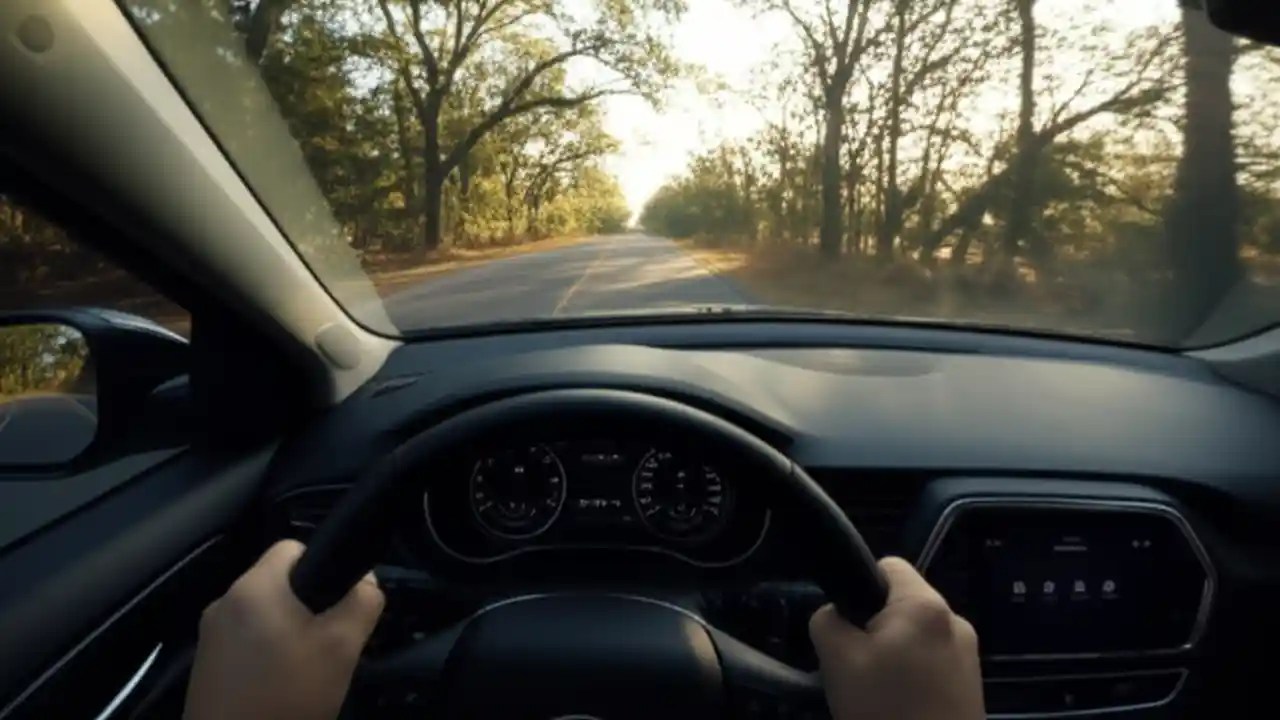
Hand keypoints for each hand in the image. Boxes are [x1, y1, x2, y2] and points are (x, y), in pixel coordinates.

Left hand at [184, 540, 384, 719]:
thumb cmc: (288, 695)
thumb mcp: (342, 648)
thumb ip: (362, 602)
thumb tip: (365, 579)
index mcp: (253, 586)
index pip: (293, 546)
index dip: (324, 564)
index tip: (339, 601)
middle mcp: (223, 601)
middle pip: (278, 582)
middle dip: (307, 604)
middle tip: (328, 641)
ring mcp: (209, 634)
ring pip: (263, 613)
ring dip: (287, 631)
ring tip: (306, 667)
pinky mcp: (204, 664)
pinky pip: (245, 641)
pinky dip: (266, 653)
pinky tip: (279, 684)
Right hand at [809, 557, 983, 719]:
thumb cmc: (885, 710)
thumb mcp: (837, 660)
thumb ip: (828, 620)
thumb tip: (837, 616)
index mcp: (926, 605)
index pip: (886, 565)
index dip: (858, 586)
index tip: (846, 626)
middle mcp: (955, 620)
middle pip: (900, 604)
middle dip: (873, 627)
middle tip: (854, 664)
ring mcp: (969, 655)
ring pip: (913, 636)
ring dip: (891, 654)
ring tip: (875, 690)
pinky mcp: (971, 685)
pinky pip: (930, 662)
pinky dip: (910, 675)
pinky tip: (897, 705)